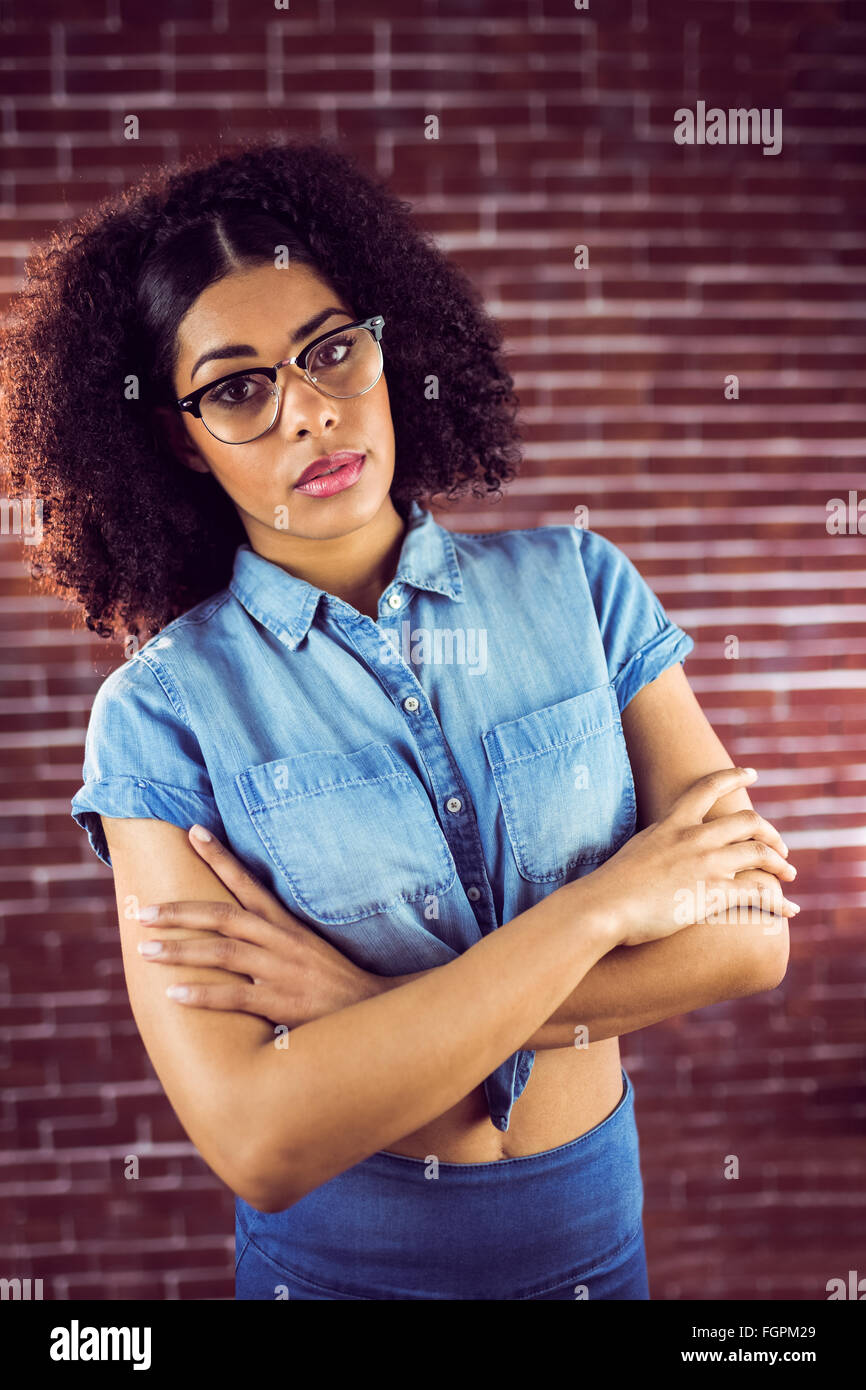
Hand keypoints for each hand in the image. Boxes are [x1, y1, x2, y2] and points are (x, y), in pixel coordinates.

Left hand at [135, 825, 384, 1026]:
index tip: (192, 832)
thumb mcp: (305, 947)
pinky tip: (173, 993)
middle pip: (223, 916)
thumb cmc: (331, 981)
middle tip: (143, 912)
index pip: (248, 882)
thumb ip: (271, 937)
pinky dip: (203, 993)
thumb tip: (232, 927)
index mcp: (285, 924)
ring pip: (223, 952)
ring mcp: (280, 970)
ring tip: (144, 951)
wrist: (369, 1011)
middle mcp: (281, 940)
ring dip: (180, 950)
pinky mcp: (282, 1002)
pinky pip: (235, 995)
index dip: (220, 856)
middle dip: (180, 912)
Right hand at [577, 767, 799, 947]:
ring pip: (760, 852)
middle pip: (748, 821)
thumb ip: (657, 844)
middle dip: (771, 833)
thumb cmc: (610, 885)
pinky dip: (779, 900)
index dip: (734, 776)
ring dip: (781, 863)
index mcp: (672, 823)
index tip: (752, 773)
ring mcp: (705, 863)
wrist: (603, 906)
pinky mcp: (712, 893)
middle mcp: (693, 837)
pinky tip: (789, 909)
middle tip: (781, 848)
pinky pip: (759, 892)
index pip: (708, 787)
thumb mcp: (636, 850)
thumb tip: (660, 850)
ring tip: (788, 874)